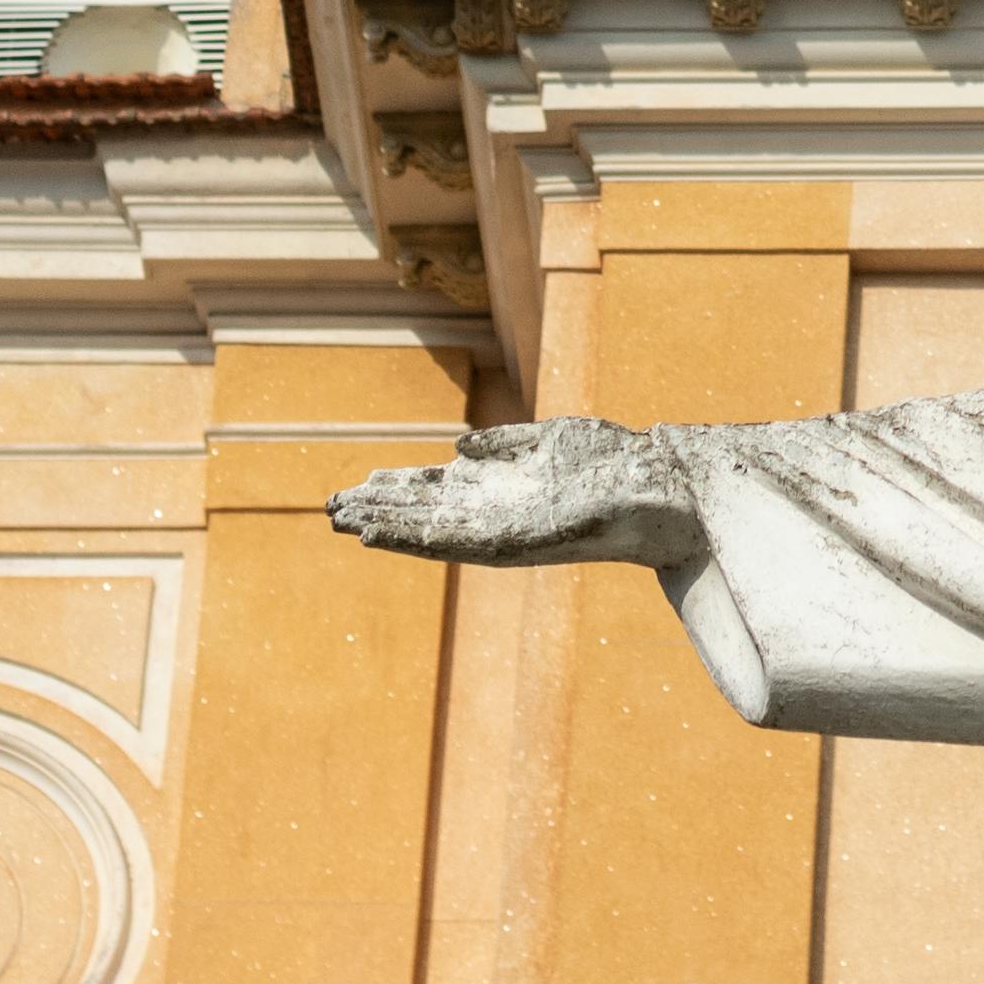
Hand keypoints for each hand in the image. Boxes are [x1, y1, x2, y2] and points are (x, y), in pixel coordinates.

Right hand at [328, 415, 706, 569]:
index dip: (399, 487)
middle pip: (422, 510)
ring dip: (382, 524)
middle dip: (379, 508)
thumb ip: (504, 445)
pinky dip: (407, 537)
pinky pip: (445, 541)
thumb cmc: (611, 459)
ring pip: (423, 529)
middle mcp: (492, 510)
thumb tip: (457, 448)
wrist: (653, 484)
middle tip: (330, 506)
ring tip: (339, 519)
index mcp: (501, 485)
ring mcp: (494, 527)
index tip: (360, 483)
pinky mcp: (502, 542)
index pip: (437, 488)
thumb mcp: (551, 442)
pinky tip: (375, 534)